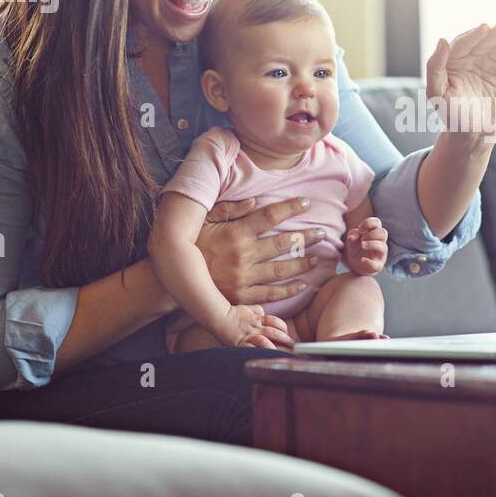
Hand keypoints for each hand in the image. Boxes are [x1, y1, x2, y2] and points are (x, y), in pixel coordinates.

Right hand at [195, 197, 337, 304]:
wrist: (172, 280)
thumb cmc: (191, 245)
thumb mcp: (205, 220)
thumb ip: (230, 208)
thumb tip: (255, 199)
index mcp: (235, 233)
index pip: (269, 216)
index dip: (290, 208)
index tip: (307, 202)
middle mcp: (242, 255)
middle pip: (283, 244)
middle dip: (306, 237)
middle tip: (323, 233)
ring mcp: (243, 278)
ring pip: (282, 270)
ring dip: (303, 264)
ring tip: (317, 258)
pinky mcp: (242, 297)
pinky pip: (271, 294)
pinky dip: (289, 290)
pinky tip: (303, 284)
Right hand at [207, 303, 293, 349]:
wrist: (218, 316)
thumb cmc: (233, 313)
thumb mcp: (248, 308)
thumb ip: (258, 311)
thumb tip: (265, 313)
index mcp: (259, 318)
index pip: (276, 322)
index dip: (284, 328)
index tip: (287, 333)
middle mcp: (256, 327)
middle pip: (274, 333)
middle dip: (285, 340)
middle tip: (293, 347)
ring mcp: (248, 336)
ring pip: (265, 341)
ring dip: (275, 348)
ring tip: (282, 354)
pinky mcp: (240, 344)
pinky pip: (251, 349)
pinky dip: (259, 354)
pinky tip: (265, 358)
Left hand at [344, 217, 387, 275]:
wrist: (355, 266)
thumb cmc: (356, 248)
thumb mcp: (352, 240)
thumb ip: (352, 235)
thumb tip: (353, 236)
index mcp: (374, 233)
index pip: (377, 223)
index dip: (369, 223)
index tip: (360, 229)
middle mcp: (380, 242)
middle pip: (383, 233)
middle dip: (372, 234)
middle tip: (362, 239)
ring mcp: (380, 255)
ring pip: (383, 247)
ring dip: (372, 244)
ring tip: (362, 245)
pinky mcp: (377, 266)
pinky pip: (376, 265)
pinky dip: (369, 262)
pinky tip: (362, 260)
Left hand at [425, 22, 495, 145]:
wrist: (473, 134)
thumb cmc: (451, 113)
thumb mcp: (436, 92)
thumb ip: (435, 66)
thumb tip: (443, 40)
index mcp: (456, 59)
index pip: (465, 43)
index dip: (474, 35)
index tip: (484, 29)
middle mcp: (475, 58)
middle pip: (485, 42)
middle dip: (494, 34)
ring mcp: (493, 65)